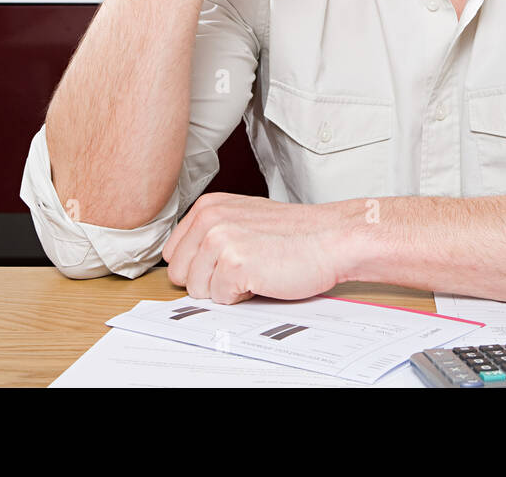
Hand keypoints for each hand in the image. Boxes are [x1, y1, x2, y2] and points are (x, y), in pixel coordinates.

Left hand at [160, 193, 356, 303]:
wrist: (332, 239)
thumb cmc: (295, 235)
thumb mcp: (243, 219)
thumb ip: (212, 232)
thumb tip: (185, 263)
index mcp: (208, 206)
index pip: (174, 254)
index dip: (199, 267)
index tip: (225, 263)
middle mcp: (210, 219)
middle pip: (180, 275)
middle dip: (209, 281)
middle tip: (244, 268)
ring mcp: (220, 240)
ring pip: (197, 291)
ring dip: (226, 289)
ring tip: (256, 270)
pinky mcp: (234, 264)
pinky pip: (220, 299)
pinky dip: (242, 297)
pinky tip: (262, 278)